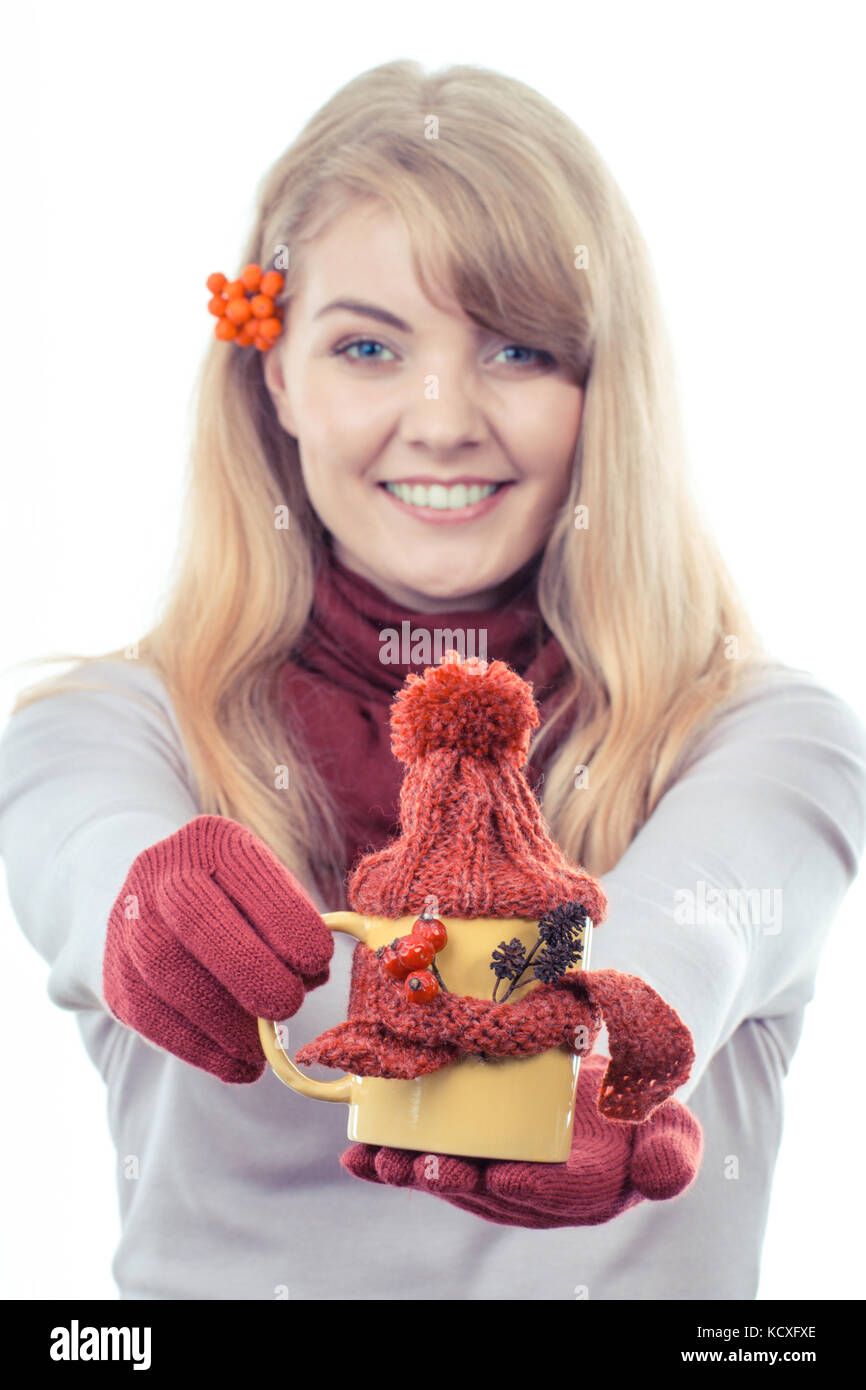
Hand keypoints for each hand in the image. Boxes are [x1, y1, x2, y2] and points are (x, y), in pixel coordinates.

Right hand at [103, 814, 333, 1082]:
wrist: (156, 910)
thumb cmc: (239, 907)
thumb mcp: (270, 896)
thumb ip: (295, 927)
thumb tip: (314, 977)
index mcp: (213, 840)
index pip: (245, 869)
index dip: (283, 917)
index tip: (317, 961)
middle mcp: (161, 871)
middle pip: (193, 916)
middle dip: (246, 966)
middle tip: (287, 1005)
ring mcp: (129, 920)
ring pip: (164, 969)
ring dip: (220, 1019)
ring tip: (261, 1049)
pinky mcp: (114, 973)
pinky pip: (147, 1014)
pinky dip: (197, 1046)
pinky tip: (234, 1064)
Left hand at [340, 1053, 702, 1226]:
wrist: (614, 1097)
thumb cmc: (644, 1117)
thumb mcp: (672, 1132)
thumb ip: (671, 1155)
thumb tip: (660, 1173)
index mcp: (582, 1190)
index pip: (552, 1192)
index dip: (526, 1186)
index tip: (502, 1175)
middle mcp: (531, 1191)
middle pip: (487, 1190)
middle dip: (452, 1179)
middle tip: (424, 1165)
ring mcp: (496, 1173)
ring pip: (451, 1177)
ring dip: (412, 1171)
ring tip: (380, 1160)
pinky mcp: (471, 1154)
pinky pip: (429, 1160)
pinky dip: (390, 1162)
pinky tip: (356, 1157)